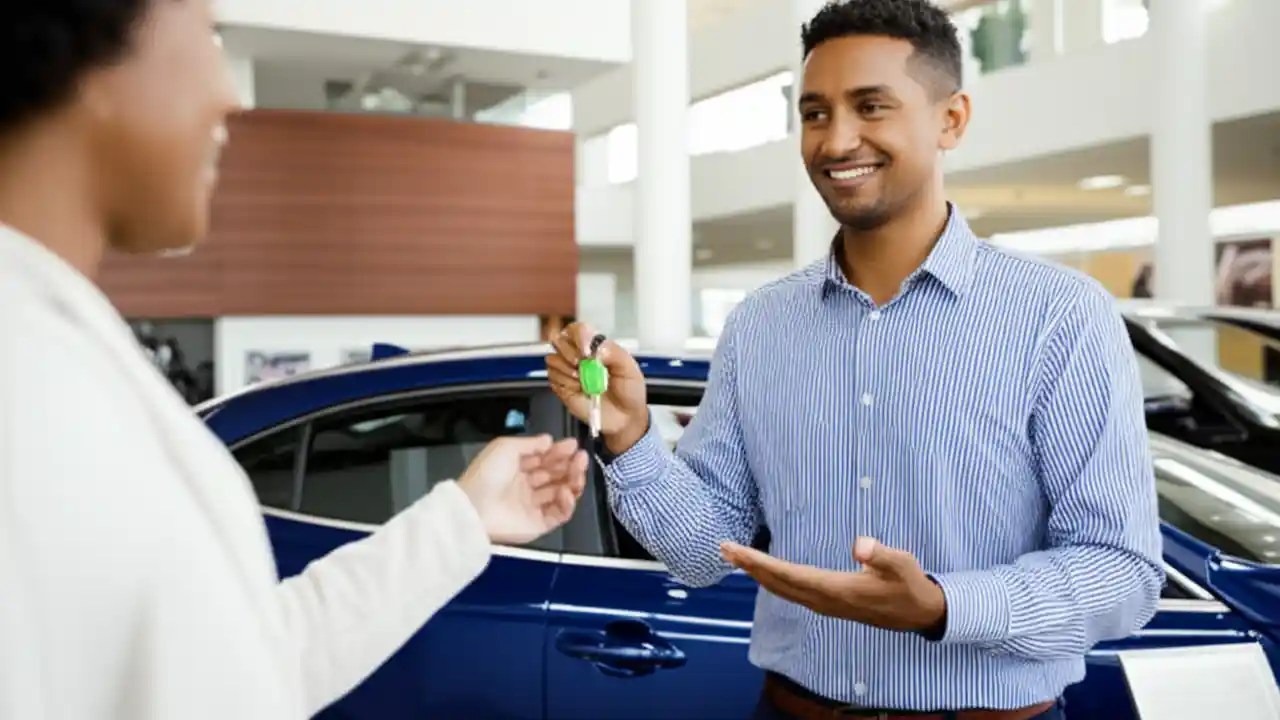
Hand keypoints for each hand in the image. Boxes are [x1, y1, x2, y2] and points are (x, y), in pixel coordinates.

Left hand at [457, 435, 587, 544]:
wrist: (475, 508)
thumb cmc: (487, 474)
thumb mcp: (506, 447)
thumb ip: (531, 443)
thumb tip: (549, 440)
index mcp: (517, 468)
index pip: (545, 459)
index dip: (559, 452)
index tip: (573, 445)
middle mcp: (526, 487)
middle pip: (556, 475)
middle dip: (570, 465)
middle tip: (581, 457)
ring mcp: (533, 506)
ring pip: (562, 493)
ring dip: (573, 481)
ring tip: (578, 472)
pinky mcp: (539, 524)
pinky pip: (560, 514)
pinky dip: (567, 503)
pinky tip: (566, 491)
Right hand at [545, 321, 649, 454]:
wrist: (624, 417)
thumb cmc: (628, 391)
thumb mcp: (629, 368)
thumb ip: (614, 353)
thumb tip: (595, 348)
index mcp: (594, 345)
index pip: (578, 329)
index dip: (579, 337)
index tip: (588, 352)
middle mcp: (578, 354)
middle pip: (559, 340)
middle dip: (570, 353)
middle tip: (583, 365)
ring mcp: (568, 370)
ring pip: (552, 359)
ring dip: (567, 369)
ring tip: (584, 380)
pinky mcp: (561, 386)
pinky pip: (552, 377)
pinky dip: (565, 382)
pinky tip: (579, 389)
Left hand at [720, 536, 946, 632]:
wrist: (920, 613)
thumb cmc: (909, 585)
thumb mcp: (901, 564)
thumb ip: (880, 554)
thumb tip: (859, 544)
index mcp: (836, 590)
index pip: (789, 575)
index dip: (761, 564)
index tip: (738, 552)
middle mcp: (825, 601)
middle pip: (778, 584)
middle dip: (750, 567)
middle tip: (724, 549)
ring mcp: (825, 605)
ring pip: (782, 590)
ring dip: (757, 574)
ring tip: (735, 557)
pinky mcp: (828, 603)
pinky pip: (791, 592)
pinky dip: (773, 580)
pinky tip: (763, 573)